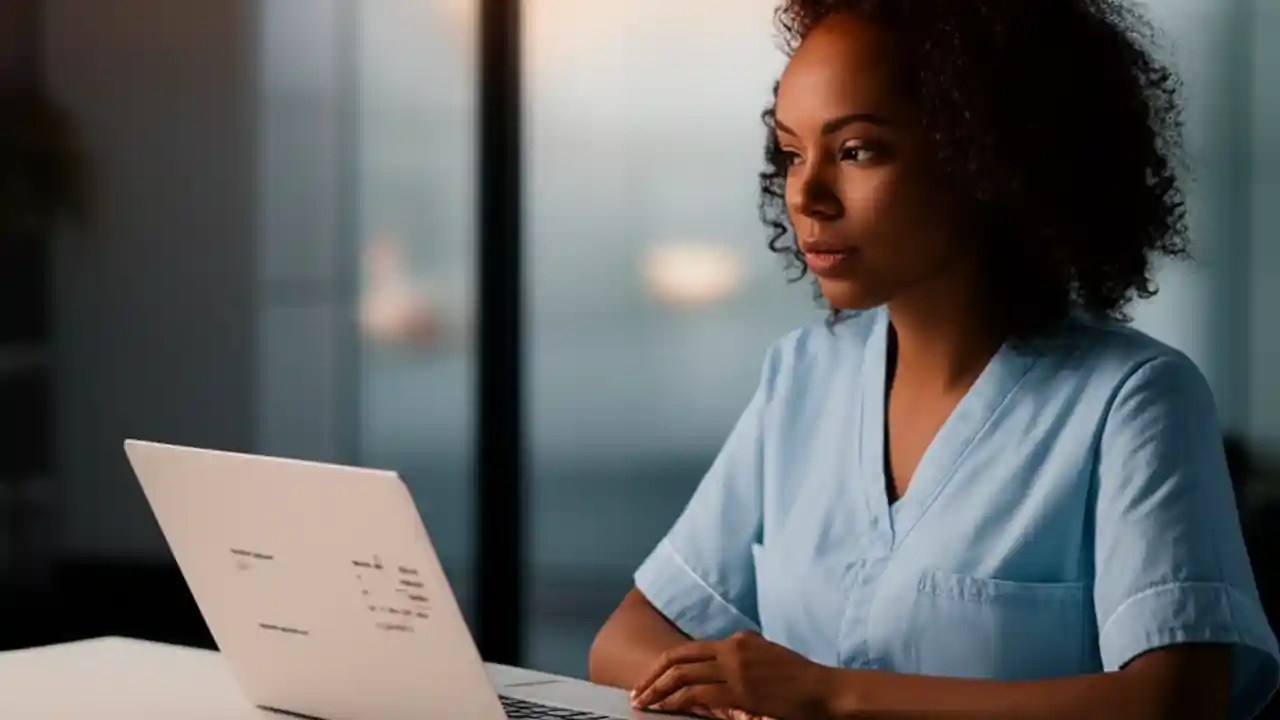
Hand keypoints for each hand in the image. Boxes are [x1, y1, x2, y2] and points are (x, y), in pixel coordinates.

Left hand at [629, 631, 830, 718]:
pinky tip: (664, 709)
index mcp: (739, 640)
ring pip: (682, 675)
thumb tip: (726, 662)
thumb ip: (746, 657)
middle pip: (679, 657)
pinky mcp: (740, 690)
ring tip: (642, 703)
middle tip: (636, 692)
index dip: (666, 664)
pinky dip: (675, 701)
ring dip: (657, 690)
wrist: (825, 690)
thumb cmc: (802, 680)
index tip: (650, 679)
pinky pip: (697, 693)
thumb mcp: (769, 657)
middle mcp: (733, 648)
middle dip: (652, 675)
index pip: (691, 649)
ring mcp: (736, 668)